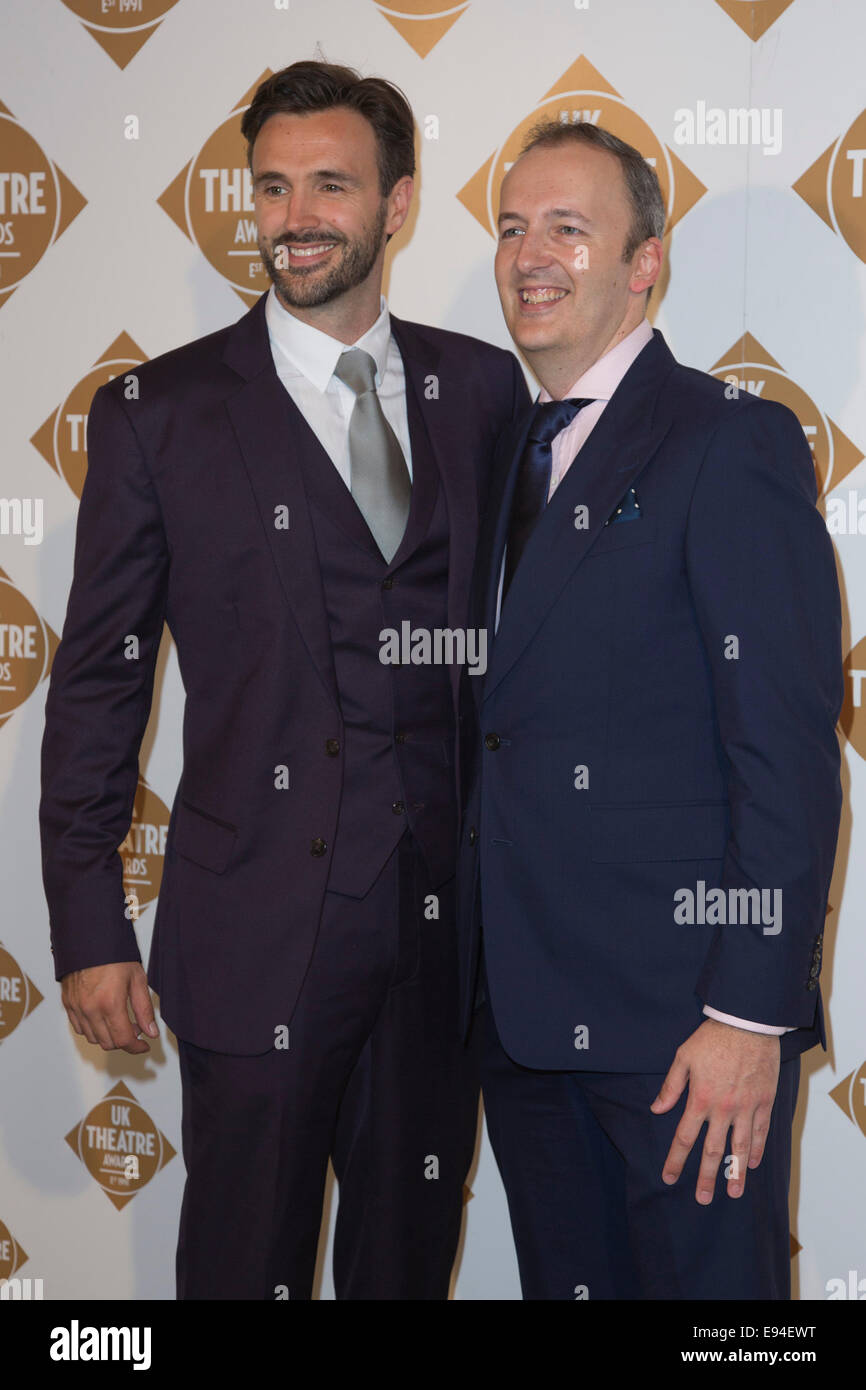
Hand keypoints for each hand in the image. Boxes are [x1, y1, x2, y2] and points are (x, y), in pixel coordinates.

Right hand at [61, 962, 157, 1053]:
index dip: (137, 1047)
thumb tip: (151, 1032)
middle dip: (124, 1041)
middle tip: (135, 1028)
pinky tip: (103, 1017)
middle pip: (108, 1043)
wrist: (89, 939)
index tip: (144, 1046)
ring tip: (120, 1021)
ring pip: (93, 1038)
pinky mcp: (68, 1004)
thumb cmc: (114, 955)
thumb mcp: (137, 979)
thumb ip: (144, 1009)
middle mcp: (90, 1009)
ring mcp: (77, 1008)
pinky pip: (80, 1028)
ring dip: (108, 1036)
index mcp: (110, 1003)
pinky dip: (93, 1030)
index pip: (124, 1039)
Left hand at [651, 1018, 779, 1203]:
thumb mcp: (683, 1057)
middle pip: (712, 1151)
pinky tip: (752, 1164)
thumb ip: (671, 1086)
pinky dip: (757, 1150)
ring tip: (733, 1193)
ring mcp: (747, 1107)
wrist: (748, 1022)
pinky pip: (761, 1132)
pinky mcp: (764, 1102)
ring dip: (735, 1173)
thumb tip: (657, 1109)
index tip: (669, 1178)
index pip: (685, 1138)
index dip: (676, 1160)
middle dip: (706, 1177)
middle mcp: (723, 1109)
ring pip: (740, 1147)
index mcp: (700, 1098)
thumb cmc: (713, 1037)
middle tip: (702, 1199)